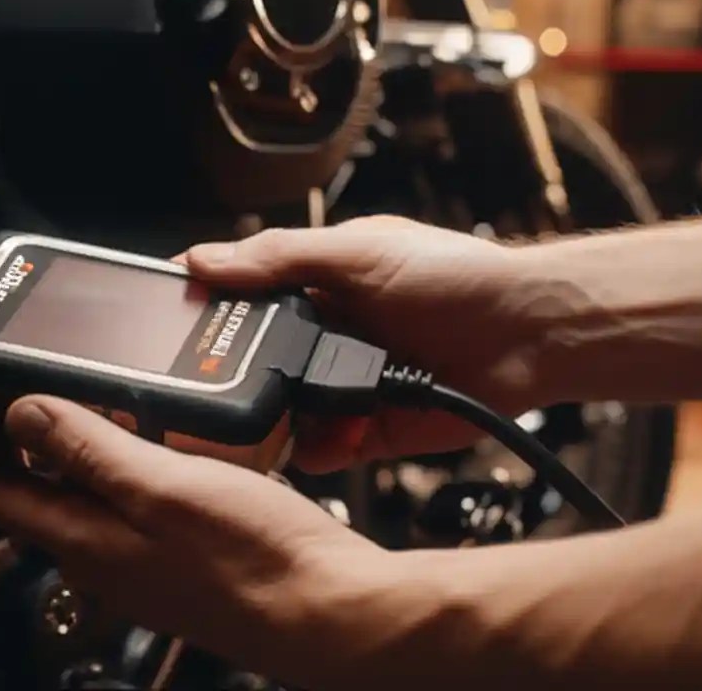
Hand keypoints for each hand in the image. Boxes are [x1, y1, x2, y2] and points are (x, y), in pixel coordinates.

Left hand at [0, 395, 377, 687]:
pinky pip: (145, 511)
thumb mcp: (161, 484)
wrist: (331, 611)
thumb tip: (21, 414)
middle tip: (65, 390)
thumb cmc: (255, 559)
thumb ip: (87, 449)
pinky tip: (178, 450)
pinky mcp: (186, 563)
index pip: (3, 493)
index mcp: (86, 544)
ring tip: (123, 407)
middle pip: (48, 497)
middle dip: (47, 441)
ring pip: (100, 502)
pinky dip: (146, 472)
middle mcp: (108, 562)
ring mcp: (147, 566)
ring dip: (100, 452)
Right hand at [184, 216, 550, 470]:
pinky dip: (312, 450)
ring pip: (281, 412)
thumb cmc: (457, 278)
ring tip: (264, 419)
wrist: (530, 334)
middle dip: (235, 376)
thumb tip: (203, 258)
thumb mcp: (357, 251)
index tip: (171, 327)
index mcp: (316, 286)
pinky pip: (321, 449)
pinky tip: (318, 438)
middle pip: (255, 363)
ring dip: (272, 418)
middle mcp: (326, 337)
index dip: (208, 314)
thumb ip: (279, 258)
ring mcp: (344, 386)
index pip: (243, 300)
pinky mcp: (367, 431)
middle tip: (210, 387)